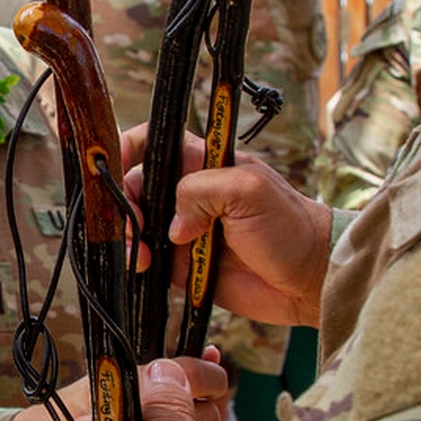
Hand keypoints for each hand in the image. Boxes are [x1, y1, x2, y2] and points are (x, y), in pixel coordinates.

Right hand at [121, 126, 331, 327]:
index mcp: (203, 162)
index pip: (154, 140)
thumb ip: (201, 191)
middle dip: (124, 204)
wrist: (309, 279)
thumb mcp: (249, 191)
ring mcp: (184, 228)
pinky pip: (149, 260)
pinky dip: (139, 265)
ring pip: (137, 225)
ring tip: (142, 258)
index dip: (128, 147)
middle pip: (134, 185)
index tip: (111, 166)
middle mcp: (189, 192)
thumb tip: (171, 225)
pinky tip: (144, 269)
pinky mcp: (183, 263)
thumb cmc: (291, 228)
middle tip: (135, 227)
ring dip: (130, 239)